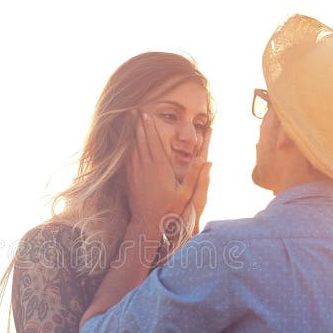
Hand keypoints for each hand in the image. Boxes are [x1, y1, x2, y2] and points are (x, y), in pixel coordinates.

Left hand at [126, 113, 211, 233]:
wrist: (148, 222)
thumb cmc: (169, 208)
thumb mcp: (186, 194)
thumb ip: (195, 176)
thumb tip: (206, 160)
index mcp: (159, 167)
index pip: (153, 141)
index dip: (149, 127)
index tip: (146, 114)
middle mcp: (146, 167)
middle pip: (141, 140)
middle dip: (138, 124)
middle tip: (135, 110)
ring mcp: (136, 172)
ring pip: (133, 147)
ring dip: (132, 132)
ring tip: (130, 120)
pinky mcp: (130, 178)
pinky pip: (128, 158)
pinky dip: (127, 147)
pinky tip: (127, 141)